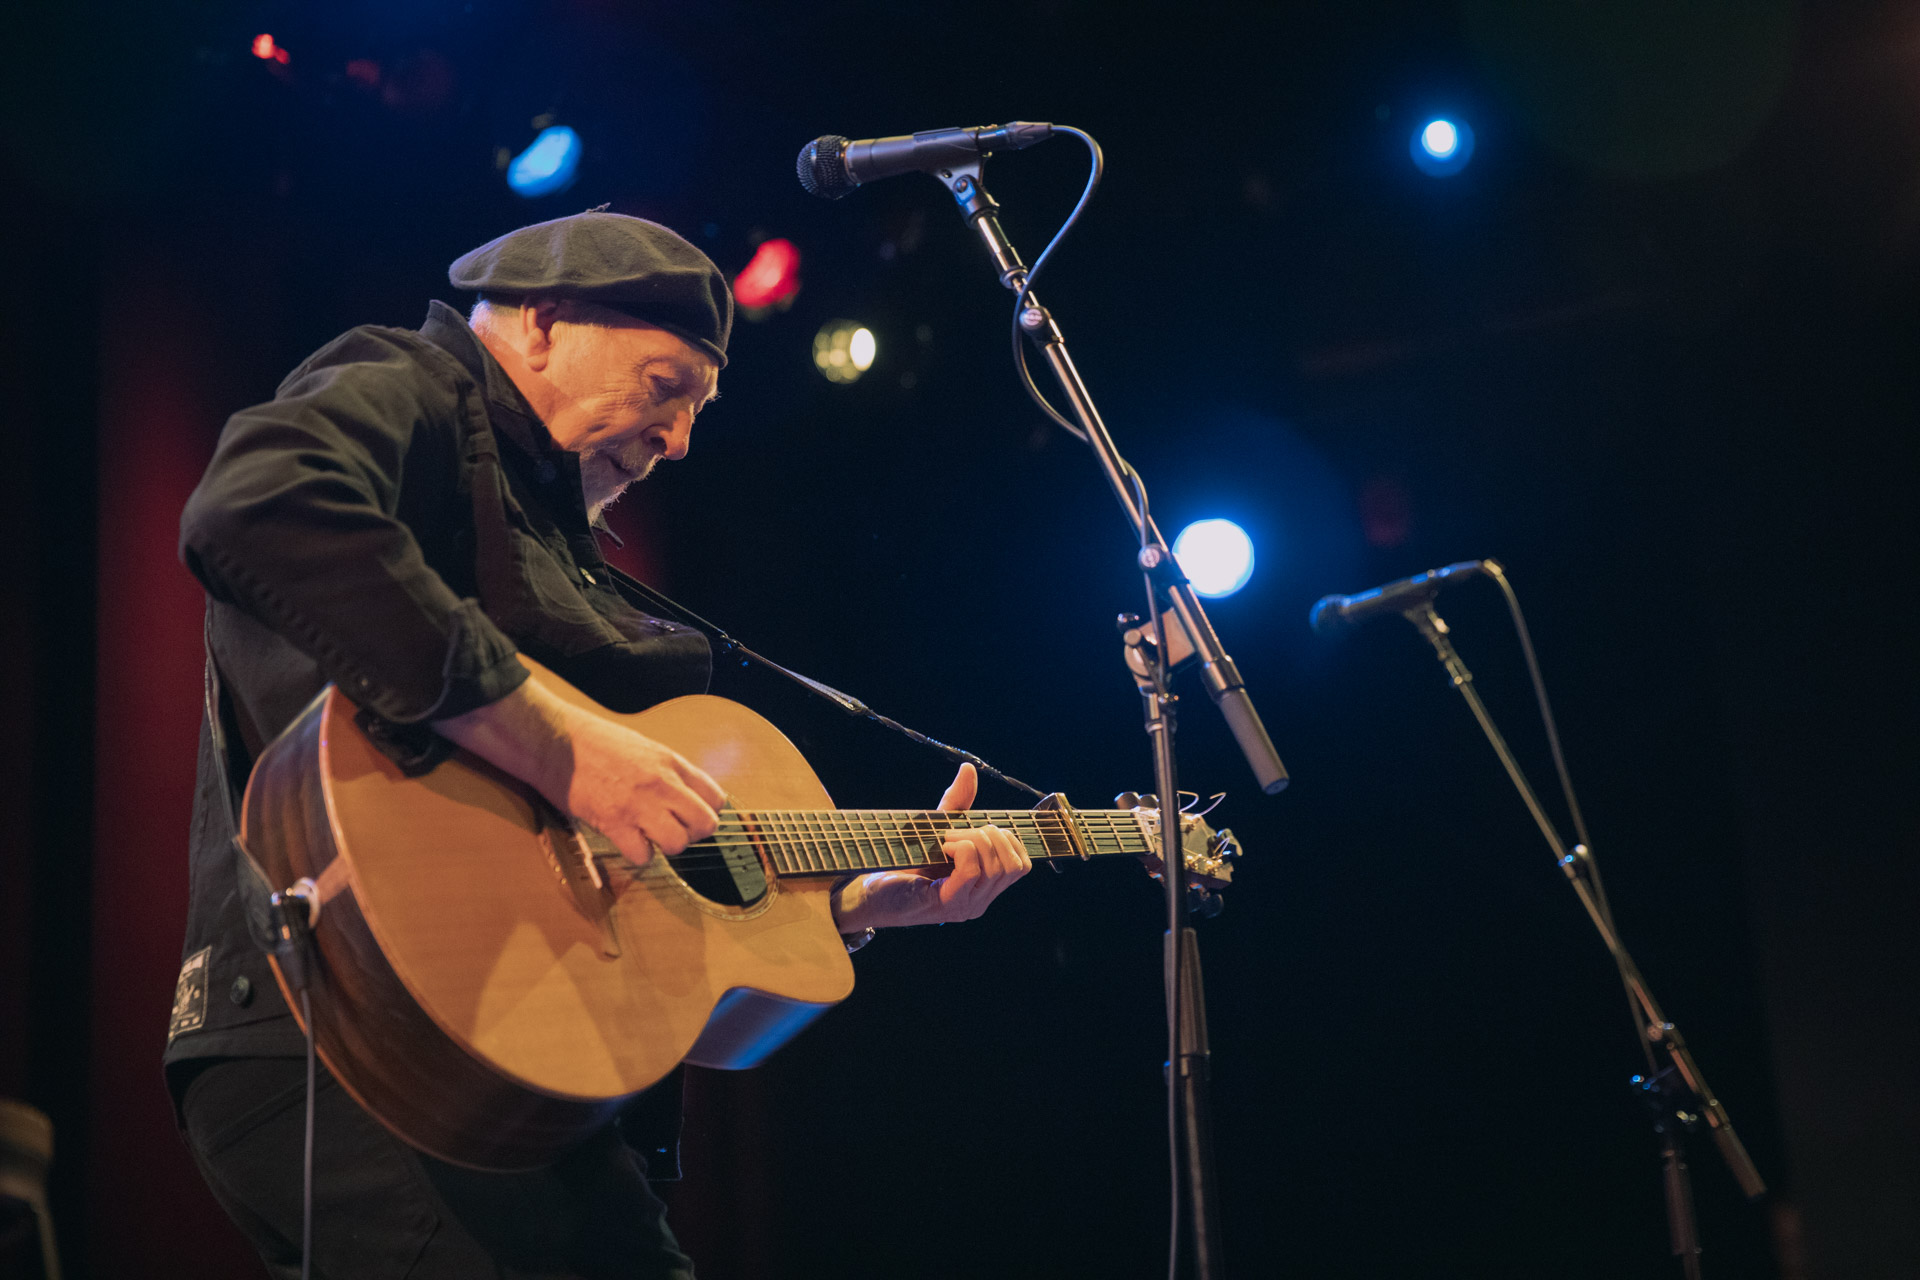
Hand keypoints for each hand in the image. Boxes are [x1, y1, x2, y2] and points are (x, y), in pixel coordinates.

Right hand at [434, 672, 724, 863]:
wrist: (556, 742)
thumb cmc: (596, 741)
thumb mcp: (644, 746)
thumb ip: (668, 771)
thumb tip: (685, 795)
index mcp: (671, 762)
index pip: (716, 797)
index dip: (707, 811)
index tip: (692, 815)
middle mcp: (662, 783)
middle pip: (705, 823)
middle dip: (694, 833)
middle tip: (676, 830)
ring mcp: (639, 804)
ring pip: (678, 842)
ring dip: (667, 846)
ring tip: (651, 837)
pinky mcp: (614, 823)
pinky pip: (642, 855)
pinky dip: (637, 855)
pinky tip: (628, 841)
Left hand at [830, 763, 1031, 932]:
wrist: (869, 892)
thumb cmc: (903, 863)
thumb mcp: (935, 830)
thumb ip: (956, 804)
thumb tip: (968, 769)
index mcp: (984, 887)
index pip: (1022, 865)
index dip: (1008, 839)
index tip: (977, 829)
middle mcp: (981, 900)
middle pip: (1014, 864)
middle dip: (990, 836)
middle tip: (956, 833)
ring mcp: (967, 906)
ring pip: (996, 867)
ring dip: (973, 841)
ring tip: (946, 840)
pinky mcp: (947, 905)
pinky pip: (971, 871)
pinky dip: (960, 850)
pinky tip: (942, 848)